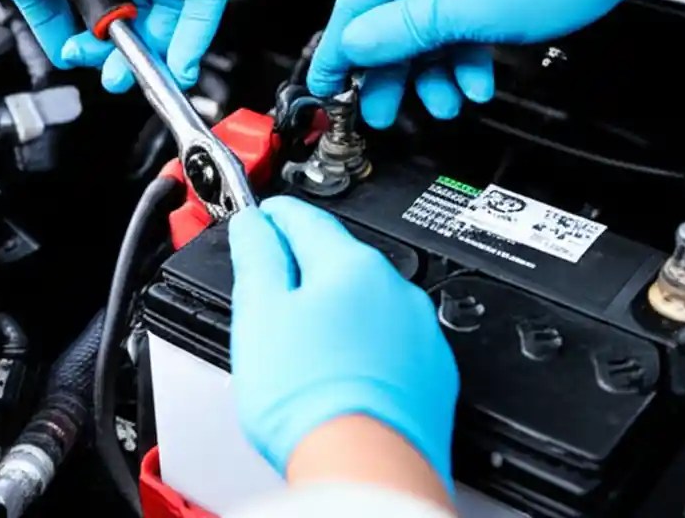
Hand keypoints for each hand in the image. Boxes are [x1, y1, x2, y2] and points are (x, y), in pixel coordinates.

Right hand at [0, 0, 228, 91]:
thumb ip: (49, 12)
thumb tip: (60, 49)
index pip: (126, 4)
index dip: (114, 43)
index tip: (97, 65)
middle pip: (155, 13)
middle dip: (131, 54)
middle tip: (108, 74)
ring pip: (182, 10)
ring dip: (155, 53)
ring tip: (117, 68)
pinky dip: (197, 35)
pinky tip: (173, 62)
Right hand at [227, 197, 458, 491]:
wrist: (367, 468)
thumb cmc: (312, 398)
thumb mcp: (259, 313)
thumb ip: (256, 257)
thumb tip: (254, 224)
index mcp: (351, 264)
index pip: (304, 218)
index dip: (272, 216)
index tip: (259, 219)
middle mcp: (395, 290)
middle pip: (336, 262)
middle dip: (302, 272)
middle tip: (267, 301)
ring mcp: (419, 333)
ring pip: (365, 306)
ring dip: (334, 315)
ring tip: (301, 352)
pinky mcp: (431, 374)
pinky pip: (389, 346)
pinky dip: (362, 351)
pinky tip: (337, 376)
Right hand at [308, 0, 684, 127]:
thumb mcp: (458, 12)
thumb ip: (397, 35)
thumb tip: (355, 47)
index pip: (355, 2)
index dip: (341, 53)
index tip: (330, 86)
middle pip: (395, 13)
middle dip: (396, 70)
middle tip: (388, 110)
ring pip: (434, 15)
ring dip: (438, 65)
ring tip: (448, 100)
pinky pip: (466, 5)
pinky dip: (468, 43)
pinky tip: (478, 73)